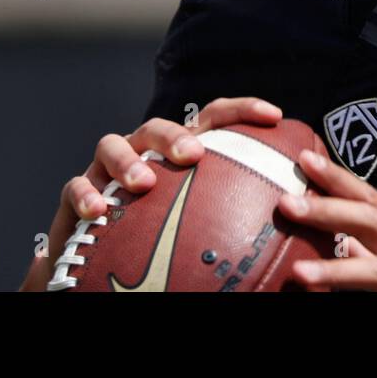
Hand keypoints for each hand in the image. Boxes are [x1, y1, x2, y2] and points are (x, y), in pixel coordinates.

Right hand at [18, 96, 282, 290]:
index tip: (274, 116)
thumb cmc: (164, 240)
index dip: (244, 110)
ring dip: (127, 161)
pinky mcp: (77, 193)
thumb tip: (301, 238)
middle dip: (175, 135)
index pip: (213, 118)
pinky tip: (99, 211)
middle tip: (193, 156)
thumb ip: (240, 219)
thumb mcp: (205, 226)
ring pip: (112, 144)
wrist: (103, 267)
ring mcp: (106, 169)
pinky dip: (86, 194)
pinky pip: (75, 185)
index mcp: (179, 151)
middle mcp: (143, 151)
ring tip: (144, 183)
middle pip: (157, 126)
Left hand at [276, 149, 376, 291]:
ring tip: (298, 273)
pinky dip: (366, 295)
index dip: (337, 177)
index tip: (304, 157)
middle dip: (328, 206)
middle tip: (285, 198)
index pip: (369, 197)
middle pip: (371, 217)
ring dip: (337, 269)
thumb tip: (343, 245)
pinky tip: (341, 300)